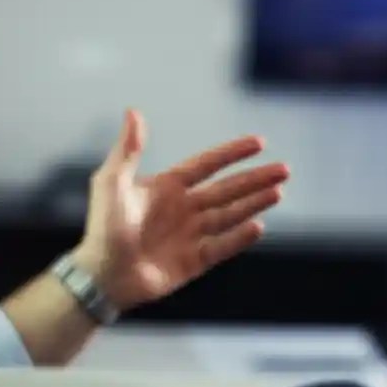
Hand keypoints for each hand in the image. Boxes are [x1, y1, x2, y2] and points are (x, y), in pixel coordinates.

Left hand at [73, 109, 289, 310]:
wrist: (101, 275)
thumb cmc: (102, 227)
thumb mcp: (111, 182)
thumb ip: (128, 149)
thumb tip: (133, 111)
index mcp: (167, 187)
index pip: (207, 165)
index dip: (232, 153)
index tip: (259, 142)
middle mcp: (183, 209)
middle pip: (227, 190)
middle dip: (255, 179)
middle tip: (285, 169)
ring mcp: (190, 236)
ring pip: (230, 215)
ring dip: (254, 203)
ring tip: (278, 192)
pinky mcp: (193, 262)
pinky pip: (222, 247)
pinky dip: (239, 238)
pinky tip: (258, 226)